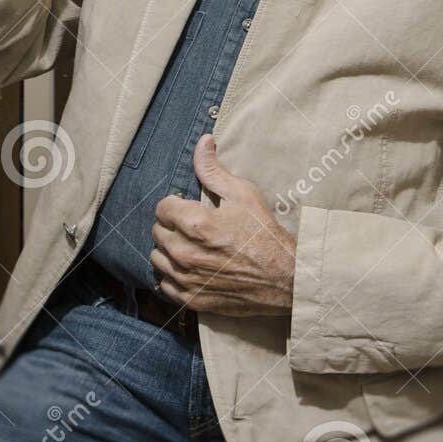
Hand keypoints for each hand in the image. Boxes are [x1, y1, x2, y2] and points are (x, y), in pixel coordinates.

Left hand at [150, 134, 296, 317]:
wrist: (285, 278)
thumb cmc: (264, 234)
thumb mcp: (243, 194)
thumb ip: (214, 170)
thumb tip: (202, 142)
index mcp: (194, 223)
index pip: (162, 207)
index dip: (176, 204)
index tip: (190, 208)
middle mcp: (184, 252)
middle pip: (158, 232)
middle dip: (172, 226)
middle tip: (194, 227)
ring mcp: (186, 278)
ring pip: (158, 258)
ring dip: (169, 250)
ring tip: (191, 247)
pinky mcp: (191, 299)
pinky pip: (165, 284)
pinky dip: (173, 276)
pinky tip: (191, 269)